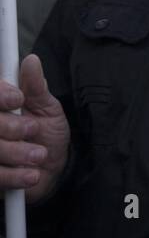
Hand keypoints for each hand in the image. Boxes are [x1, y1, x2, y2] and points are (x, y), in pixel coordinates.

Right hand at [0, 54, 69, 203]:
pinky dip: (13, 176)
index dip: (1, 95)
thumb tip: (32, 61)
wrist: (54, 170)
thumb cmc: (47, 133)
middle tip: (33, 129)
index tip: (19, 99)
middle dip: (11, 127)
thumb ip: (37, 88)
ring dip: (16, 153)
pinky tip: (32, 174)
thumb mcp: (47, 108)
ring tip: (39, 155)